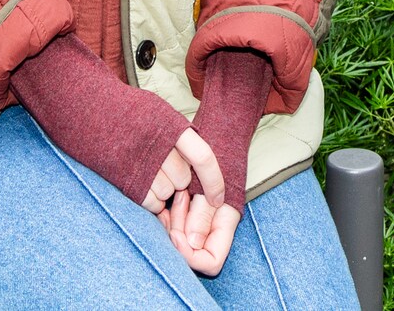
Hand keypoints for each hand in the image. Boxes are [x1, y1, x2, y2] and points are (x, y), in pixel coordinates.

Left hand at [143, 127, 237, 273]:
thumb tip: (191, 244)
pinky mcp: (193, 211)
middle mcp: (215, 228)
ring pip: (184, 241)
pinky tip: (168, 202)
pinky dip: (171, 217)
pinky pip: (179, 226)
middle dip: (178, 235)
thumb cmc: (220, 151)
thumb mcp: (211, 182)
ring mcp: (204, 220)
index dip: (190, 254)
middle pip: (193, 252)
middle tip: (172, 206)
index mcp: (226, 224)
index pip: (211, 262)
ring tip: (175, 197)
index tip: (174, 232)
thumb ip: (202, 214)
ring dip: (174, 225)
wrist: (221, 131)